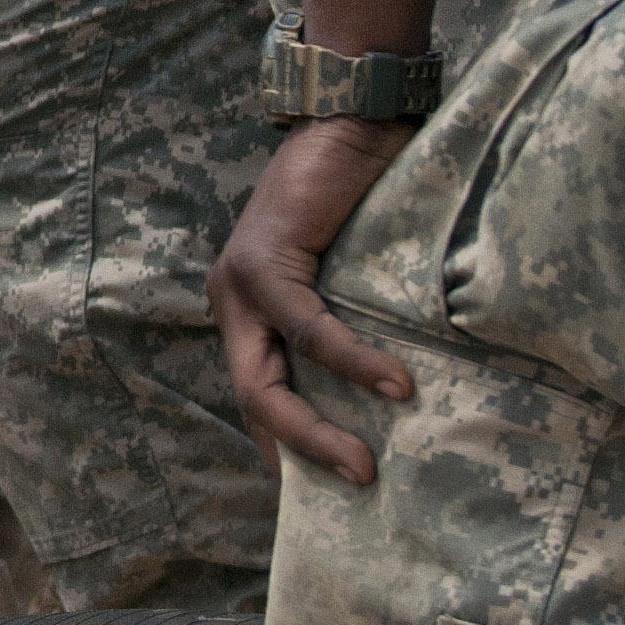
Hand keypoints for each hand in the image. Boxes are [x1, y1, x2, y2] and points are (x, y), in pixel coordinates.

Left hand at [211, 116, 417, 484]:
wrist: (348, 121)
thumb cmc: (361, 200)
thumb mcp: (346, 280)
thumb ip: (344, 327)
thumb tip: (395, 403)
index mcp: (243, 311)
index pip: (253, 397)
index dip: (280, 450)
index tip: (318, 502)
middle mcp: (229, 301)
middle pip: (252, 400)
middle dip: (299, 454)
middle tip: (352, 491)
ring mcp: (238, 282)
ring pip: (267, 379)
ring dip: (318, 431)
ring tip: (366, 468)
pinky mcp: (265, 260)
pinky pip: (307, 329)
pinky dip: (352, 363)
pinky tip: (395, 387)